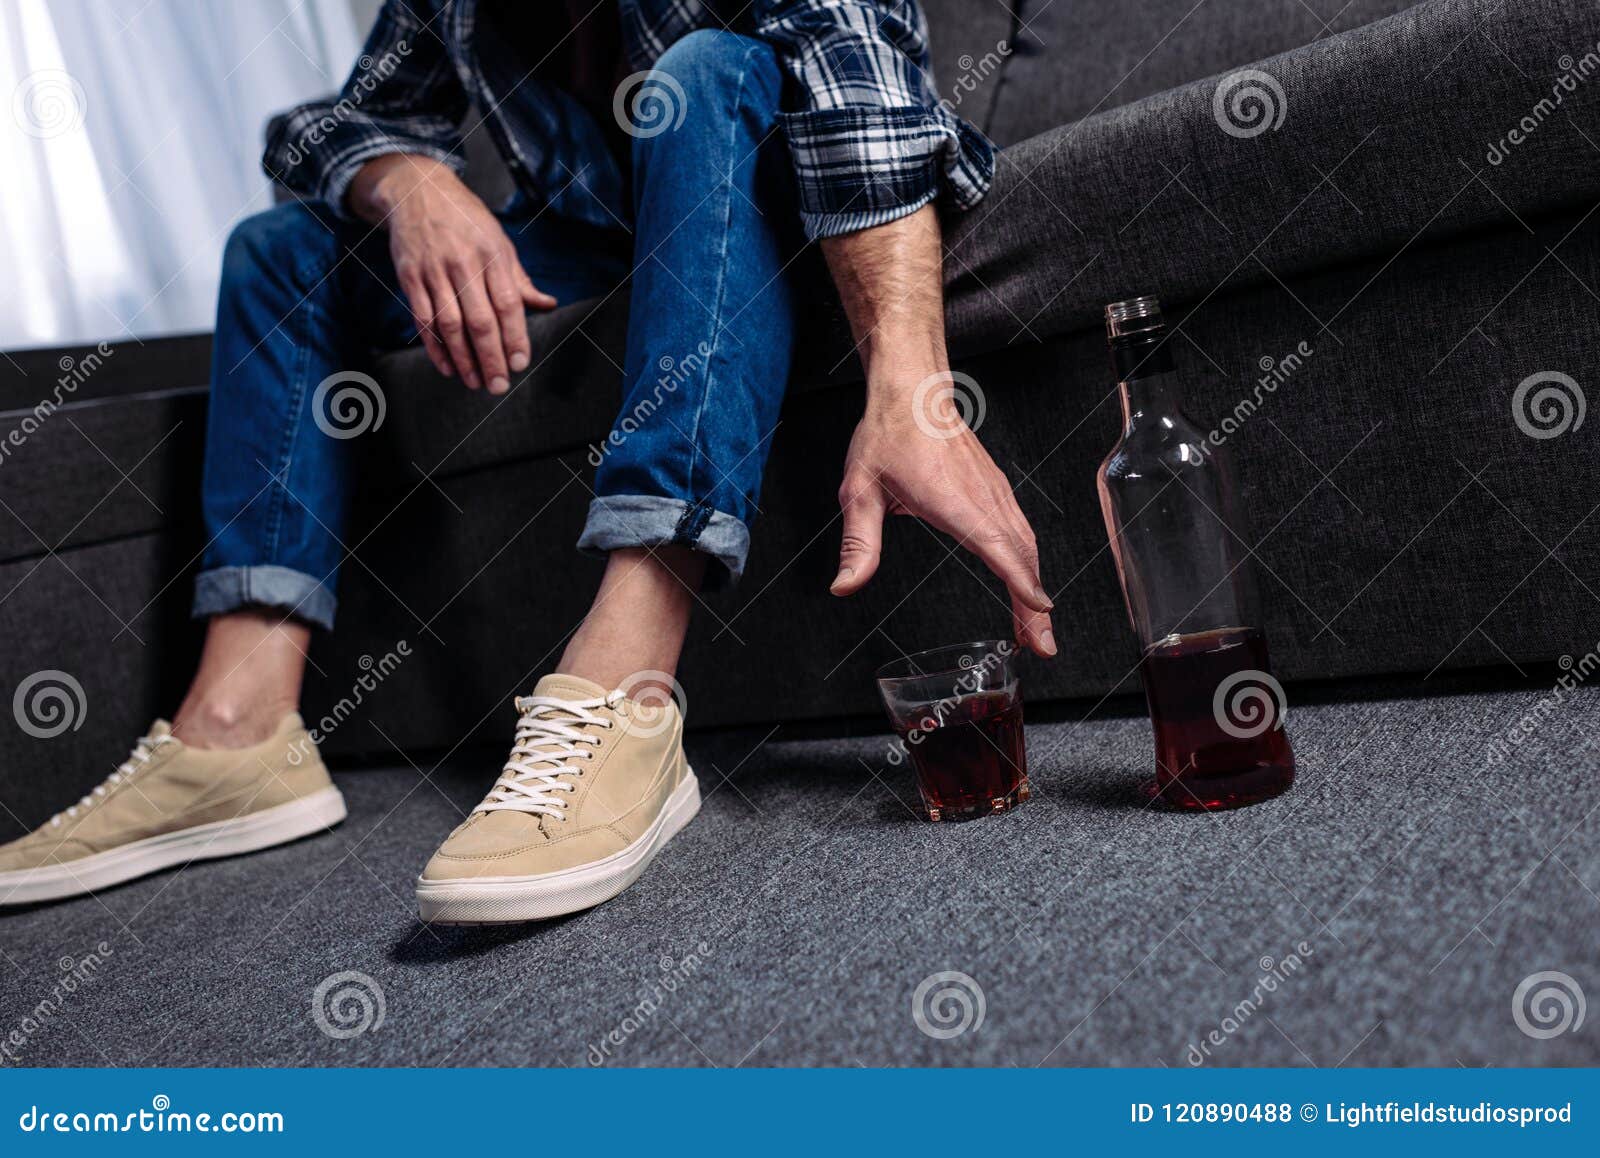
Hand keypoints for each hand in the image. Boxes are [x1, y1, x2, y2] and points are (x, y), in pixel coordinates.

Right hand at [349, 154, 556, 392]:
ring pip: (450, 325)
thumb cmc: (466, 220)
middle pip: (479, 320)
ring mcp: (433, 271)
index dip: (515, 336)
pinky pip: (423, 319)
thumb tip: (547, 305)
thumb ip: (520, 279)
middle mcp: (462, 263)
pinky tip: (448, 366)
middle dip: (491, 357)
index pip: (507, 303)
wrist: (417, 190)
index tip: (520, 363)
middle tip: (499, 385)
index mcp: (491, 254)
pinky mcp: (409, 277)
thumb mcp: (499, 241)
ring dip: (464, 359)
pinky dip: (435, 347)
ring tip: (475, 382)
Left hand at [832, 379, 1056, 657]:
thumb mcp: (861, 491)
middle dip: (1035, 605)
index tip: (1041, 612)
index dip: (1021, 583)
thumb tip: (845, 585)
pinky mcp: (995, 489)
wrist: (912, 391)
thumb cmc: (888, 435)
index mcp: (955, 501)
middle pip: (1022, 557)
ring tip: (1035, 629)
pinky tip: (1024, 582)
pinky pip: (1020, 530)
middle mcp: (984, 498)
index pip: (998, 547)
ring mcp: (995, 492)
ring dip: (1034, 587)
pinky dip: (1028, 563)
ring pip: (1026, 544)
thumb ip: (859, 543)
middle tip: (1042, 647)